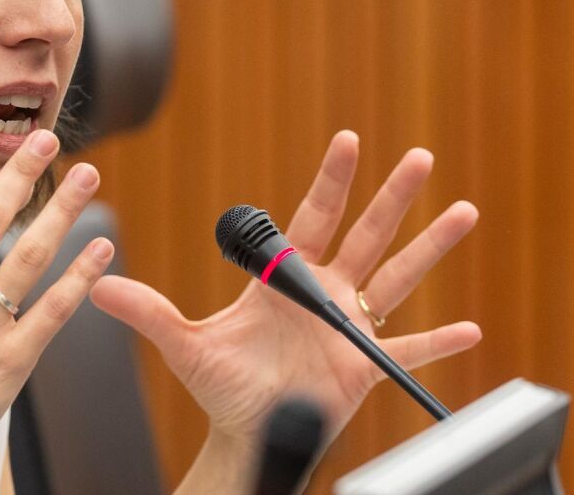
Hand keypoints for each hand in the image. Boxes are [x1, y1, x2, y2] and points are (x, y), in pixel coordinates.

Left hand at [90, 131, 481, 443]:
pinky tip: (474, 328)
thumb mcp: (185, 345)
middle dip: (392, 198)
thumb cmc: (222, 386)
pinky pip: (408, 351)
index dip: (332, 181)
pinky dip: (439, 342)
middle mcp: (323, 294)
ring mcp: (348, 327)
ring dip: (430, 248)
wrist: (246, 432)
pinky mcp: (365, 367)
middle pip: (366, 235)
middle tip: (421, 159)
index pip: (312, 218)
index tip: (349, 141)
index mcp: (284, 280)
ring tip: (465, 211)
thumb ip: (148, 313)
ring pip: (398, 278)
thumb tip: (99, 287)